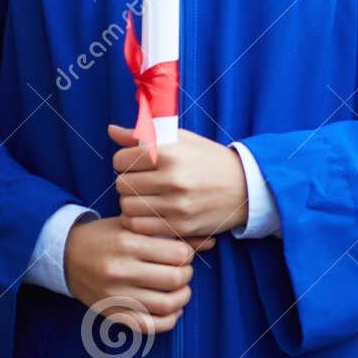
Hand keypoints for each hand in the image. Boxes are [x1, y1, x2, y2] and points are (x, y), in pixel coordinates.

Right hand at [62, 215, 209, 332]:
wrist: (66, 254)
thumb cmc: (106, 235)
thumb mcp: (135, 226)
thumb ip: (172, 234)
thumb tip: (210, 242)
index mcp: (128, 244)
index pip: (178, 254)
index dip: (188, 255)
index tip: (183, 254)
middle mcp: (121, 271)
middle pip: (175, 280)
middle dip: (187, 275)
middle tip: (183, 271)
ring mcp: (115, 295)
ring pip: (167, 305)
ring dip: (182, 298)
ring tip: (180, 290)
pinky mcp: (111, 313)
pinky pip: (147, 326)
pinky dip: (167, 321)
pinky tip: (171, 310)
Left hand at [110, 124, 249, 239]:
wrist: (245, 187)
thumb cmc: (210, 160)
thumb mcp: (182, 140)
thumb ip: (144, 136)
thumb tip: (111, 130)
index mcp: (171, 151)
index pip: (121, 159)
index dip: (125, 160)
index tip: (137, 163)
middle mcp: (172, 177)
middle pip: (121, 184)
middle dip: (128, 182)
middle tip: (142, 181)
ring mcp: (176, 204)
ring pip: (127, 207)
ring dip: (133, 202)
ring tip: (147, 197)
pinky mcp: (179, 225)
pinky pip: (140, 226)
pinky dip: (140, 220)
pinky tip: (152, 212)